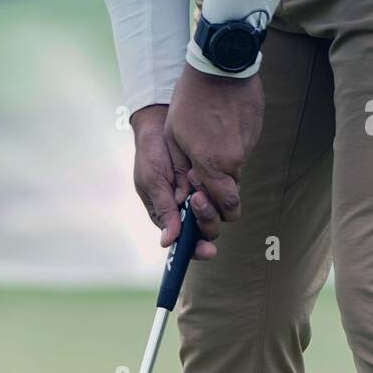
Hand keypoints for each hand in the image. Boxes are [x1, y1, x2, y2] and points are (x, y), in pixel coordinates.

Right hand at [130, 104, 216, 258]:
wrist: (160, 123)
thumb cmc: (150, 154)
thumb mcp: (152, 182)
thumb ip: (163, 210)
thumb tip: (167, 242)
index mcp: (169, 218)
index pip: (186, 244)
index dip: (197, 249)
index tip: (207, 249)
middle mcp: (187, 212)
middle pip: (205, 231)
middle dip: (205, 220)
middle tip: (197, 199)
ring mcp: (200, 196)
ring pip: (216, 213)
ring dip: (211, 203)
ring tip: (197, 182)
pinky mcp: (212, 181)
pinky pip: (222, 192)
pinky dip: (217, 187)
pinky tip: (205, 173)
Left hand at [164, 63, 264, 240]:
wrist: (220, 62)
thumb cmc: (191, 98)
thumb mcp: (174, 136)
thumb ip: (181, 170)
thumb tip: (183, 195)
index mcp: (213, 165)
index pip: (225, 206)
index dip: (216, 211)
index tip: (201, 202)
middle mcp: (234, 160)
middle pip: (232, 193)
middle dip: (219, 196)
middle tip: (203, 184)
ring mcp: (248, 146)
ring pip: (237, 171)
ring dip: (223, 169)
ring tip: (206, 146)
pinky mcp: (255, 132)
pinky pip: (242, 151)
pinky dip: (230, 149)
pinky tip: (218, 130)